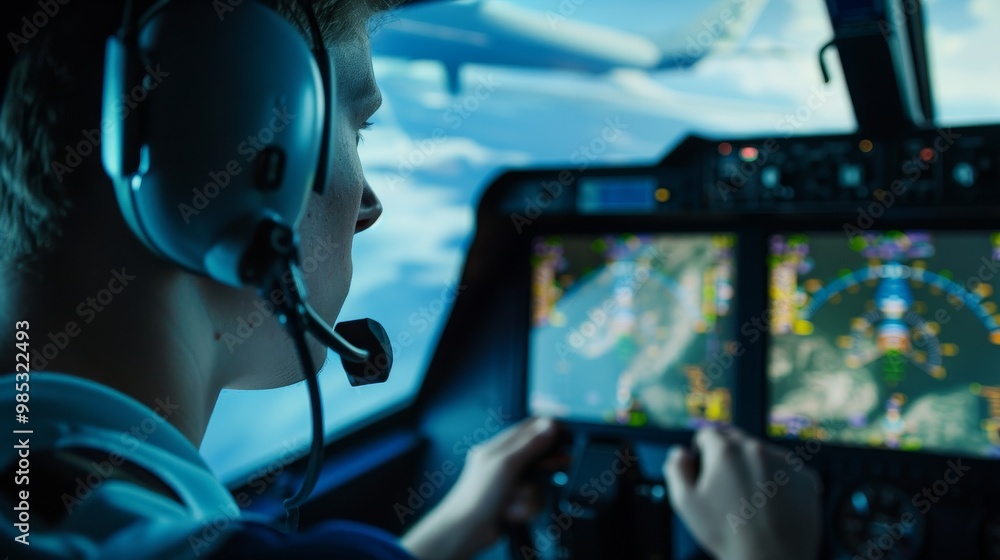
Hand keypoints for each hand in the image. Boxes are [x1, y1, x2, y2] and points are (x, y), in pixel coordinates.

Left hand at [401, 417, 558, 559]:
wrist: (468, 531)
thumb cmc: (478, 495)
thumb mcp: (506, 464)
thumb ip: (530, 444)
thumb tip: (550, 424)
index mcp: (499, 446)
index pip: (530, 428)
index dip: (549, 432)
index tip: (565, 442)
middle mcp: (506, 461)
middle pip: (539, 456)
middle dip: (545, 468)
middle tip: (555, 470)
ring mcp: (511, 482)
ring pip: (538, 481)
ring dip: (531, 495)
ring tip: (515, 502)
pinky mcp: (516, 500)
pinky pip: (534, 499)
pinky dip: (526, 508)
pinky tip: (513, 513)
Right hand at [663, 426, 821, 559]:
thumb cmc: (727, 534)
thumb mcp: (686, 503)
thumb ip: (677, 469)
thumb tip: (679, 452)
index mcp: (726, 451)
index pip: (708, 434)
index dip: (702, 451)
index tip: (705, 467)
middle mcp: (757, 449)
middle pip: (736, 439)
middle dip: (727, 455)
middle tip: (727, 485)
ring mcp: (785, 462)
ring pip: (763, 453)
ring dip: (754, 466)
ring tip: (751, 498)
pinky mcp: (806, 477)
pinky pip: (787, 470)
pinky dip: (779, 480)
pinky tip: (771, 503)